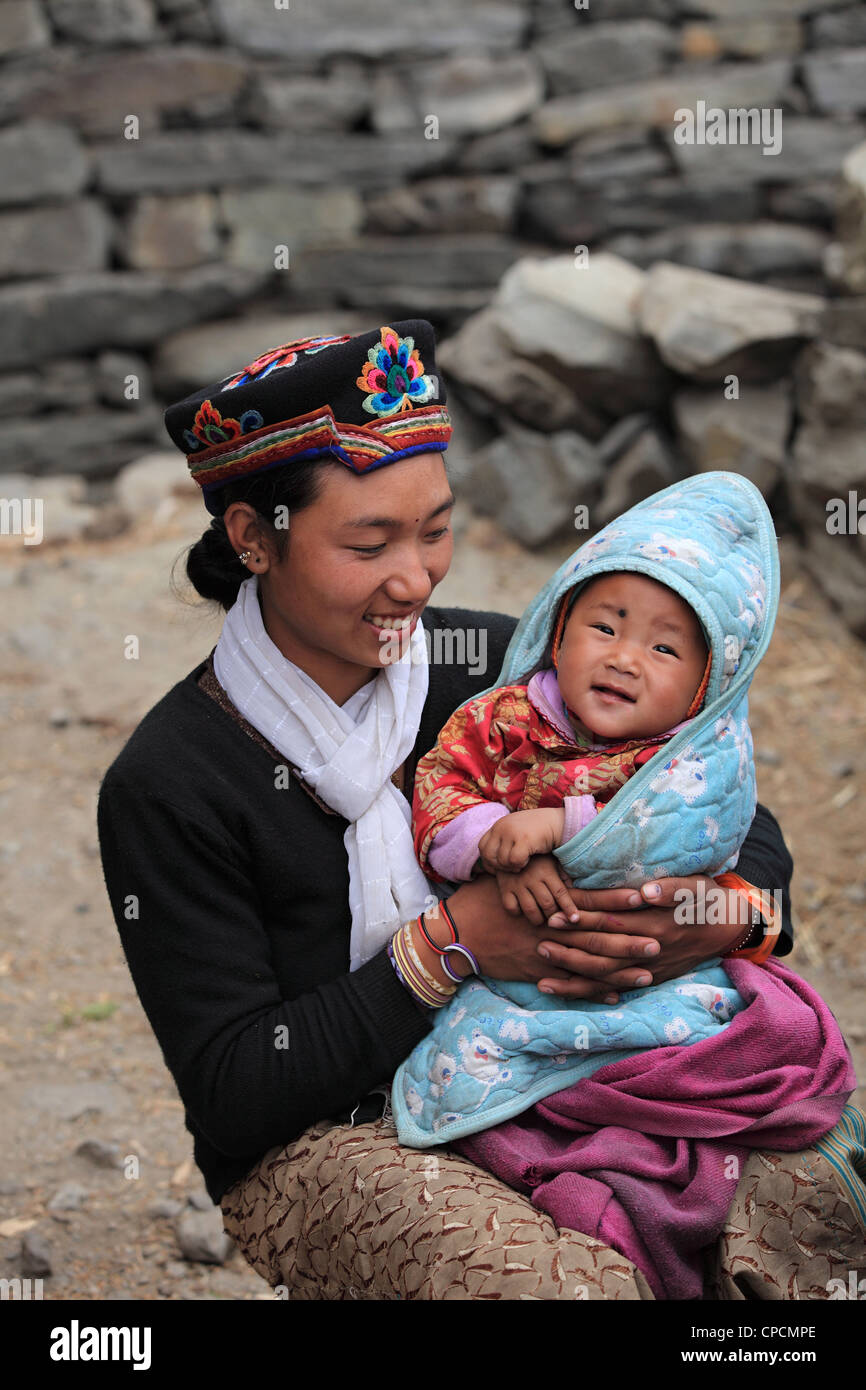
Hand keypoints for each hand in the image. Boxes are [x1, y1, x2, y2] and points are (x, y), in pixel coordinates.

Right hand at [440, 874, 665, 1001]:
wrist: (458, 932)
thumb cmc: (488, 900)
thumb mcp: (516, 881)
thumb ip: (546, 881)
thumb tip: (573, 871)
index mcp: (549, 905)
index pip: (589, 901)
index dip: (617, 900)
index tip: (644, 897)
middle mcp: (552, 930)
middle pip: (597, 935)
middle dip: (629, 939)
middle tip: (659, 940)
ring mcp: (546, 955)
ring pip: (589, 964)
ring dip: (620, 969)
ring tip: (648, 972)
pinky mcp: (538, 974)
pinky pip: (570, 985)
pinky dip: (593, 990)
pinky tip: (616, 994)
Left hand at [478, 808, 564, 872]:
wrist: (557, 823)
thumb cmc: (537, 832)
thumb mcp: (515, 833)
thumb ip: (502, 842)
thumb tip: (488, 862)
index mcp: (498, 825)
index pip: (482, 847)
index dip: (488, 861)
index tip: (500, 868)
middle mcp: (502, 827)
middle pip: (488, 855)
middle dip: (498, 866)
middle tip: (511, 868)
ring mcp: (512, 832)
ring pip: (501, 860)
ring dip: (511, 867)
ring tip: (521, 863)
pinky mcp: (524, 839)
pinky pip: (514, 860)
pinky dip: (520, 865)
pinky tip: (528, 860)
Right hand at [495, 855, 580, 925]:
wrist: (510, 849)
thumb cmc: (537, 859)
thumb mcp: (552, 862)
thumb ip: (564, 875)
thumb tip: (578, 891)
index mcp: (546, 871)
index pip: (560, 893)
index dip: (569, 908)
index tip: (574, 919)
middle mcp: (532, 878)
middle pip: (547, 904)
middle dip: (553, 914)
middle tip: (555, 917)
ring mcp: (517, 884)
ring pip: (530, 909)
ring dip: (538, 919)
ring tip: (541, 919)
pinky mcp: (504, 888)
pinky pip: (511, 907)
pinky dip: (518, 912)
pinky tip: (522, 910)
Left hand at [535, 875, 750, 997]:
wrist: (726, 929)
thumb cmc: (706, 900)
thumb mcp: (696, 887)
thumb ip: (672, 888)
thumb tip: (646, 891)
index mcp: (655, 924)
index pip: (611, 920)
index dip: (584, 917)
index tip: (557, 913)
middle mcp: (648, 949)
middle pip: (602, 950)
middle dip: (570, 946)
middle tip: (539, 940)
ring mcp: (647, 968)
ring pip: (604, 977)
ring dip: (573, 976)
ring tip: (543, 977)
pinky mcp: (647, 979)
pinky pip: (613, 989)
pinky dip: (589, 992)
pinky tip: (565, 993)